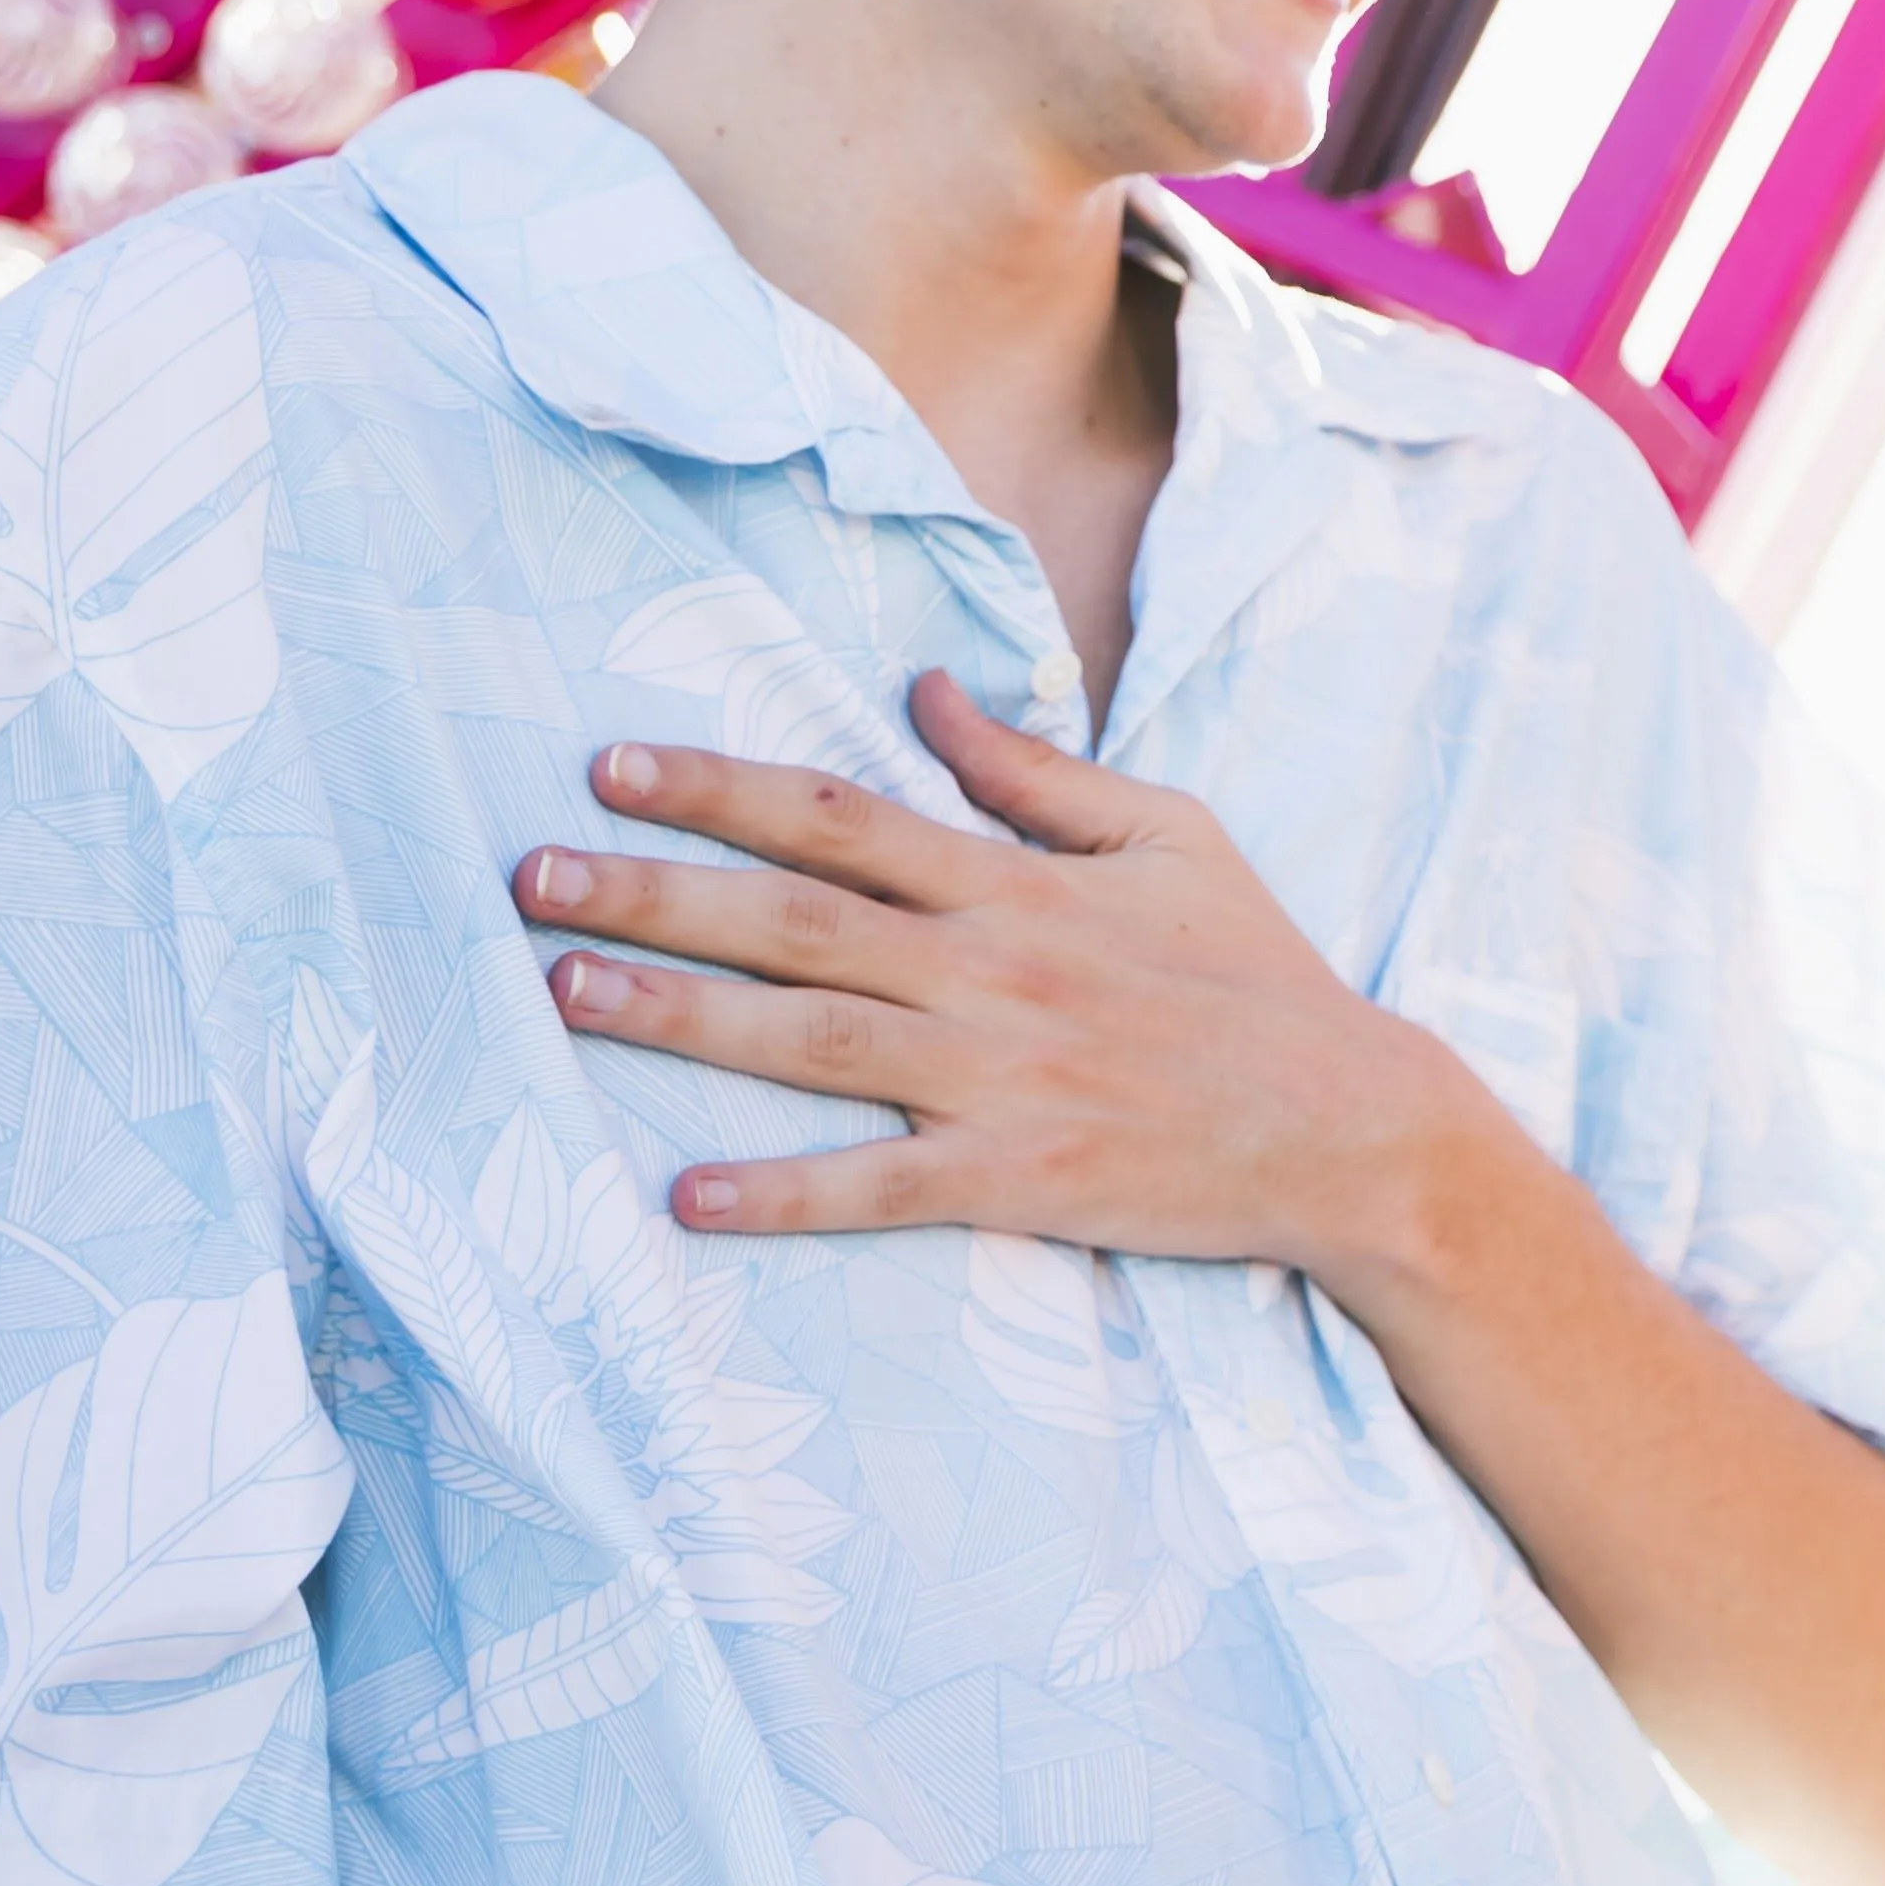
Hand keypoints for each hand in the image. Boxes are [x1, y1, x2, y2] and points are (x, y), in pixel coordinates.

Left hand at [522, 668, 1497, 1284]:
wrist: (1357, 1126)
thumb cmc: (1260, 978)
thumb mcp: (1171, 839)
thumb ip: (1037, 773)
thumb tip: (925, 689)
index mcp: (1022, 885)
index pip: (844, 815)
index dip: (721, 786)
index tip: (612, 765)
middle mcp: (994, 969)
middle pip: (795, 918)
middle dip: (653, 890)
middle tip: (527, 874)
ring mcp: (1003, 1076)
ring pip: (811, 1037)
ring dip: (680, 1015)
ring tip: (564, 990)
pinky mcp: (1021, 1176)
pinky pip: (881, 1186)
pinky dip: (783, 1192)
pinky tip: (685, 1196)